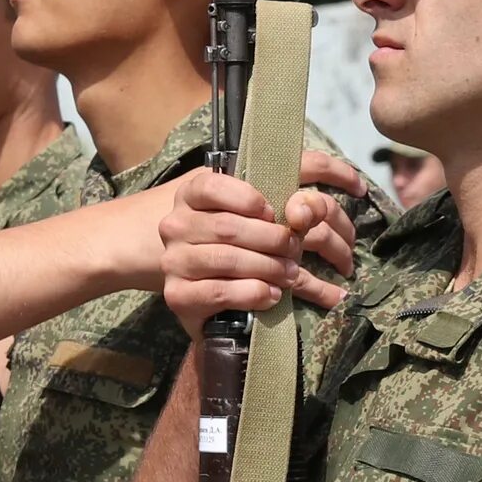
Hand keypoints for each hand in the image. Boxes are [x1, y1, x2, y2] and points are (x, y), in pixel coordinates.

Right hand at [154, 168, 354, 332]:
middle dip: (271, 239)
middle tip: (295, 250)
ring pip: (226, 259)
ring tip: (290, 274)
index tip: (274, 212)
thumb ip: (282, 202)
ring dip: (267, 268)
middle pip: (227, 227)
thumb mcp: (253, 214)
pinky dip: (252, 293)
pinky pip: (219, 292)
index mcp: (190, 195)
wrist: (199, 284)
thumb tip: (309, 209)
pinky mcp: (178, 295)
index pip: (212, 186)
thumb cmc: (234, 242)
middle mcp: (175, 225)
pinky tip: (271, 294)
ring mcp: (173, 261)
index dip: (247, 198)